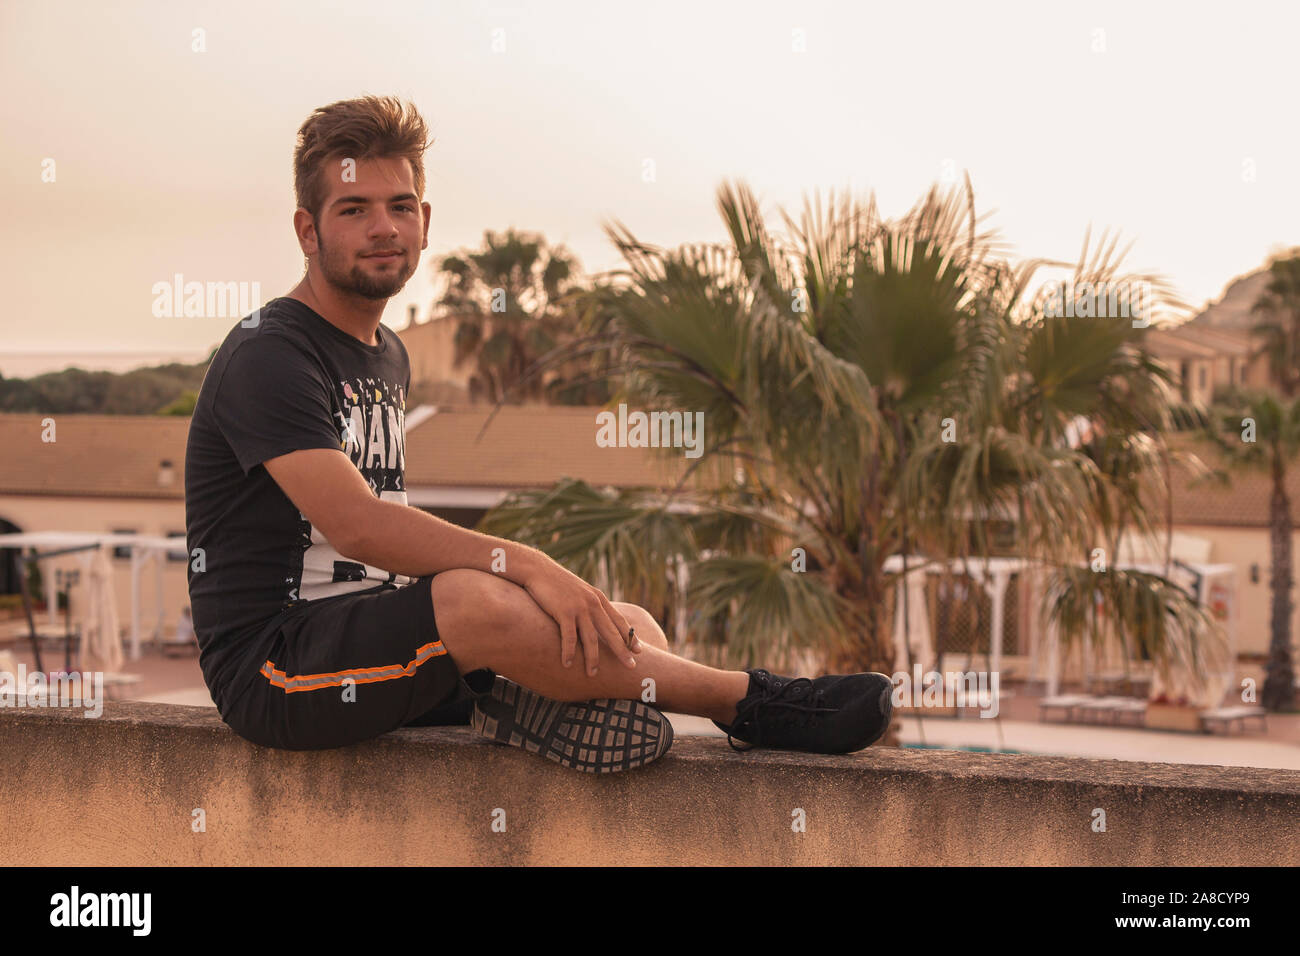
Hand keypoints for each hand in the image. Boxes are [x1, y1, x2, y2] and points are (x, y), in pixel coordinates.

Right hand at [520, 557, 640, 675]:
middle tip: (632, 667)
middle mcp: (593, 603)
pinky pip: (570, 637)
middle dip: (622, 651)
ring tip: (592, 674)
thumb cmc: (558, 583)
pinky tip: (568, 664)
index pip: (619, 621)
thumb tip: (596, 620)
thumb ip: (590, 604)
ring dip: (592, 658)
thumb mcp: (580, 592)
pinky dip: (569, 652)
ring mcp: (579, 608)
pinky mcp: (564, 612)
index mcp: (599, 599)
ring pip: (591, 639)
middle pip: (611, 632)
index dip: (630, 637)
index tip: (640, 651)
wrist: (538, 570)